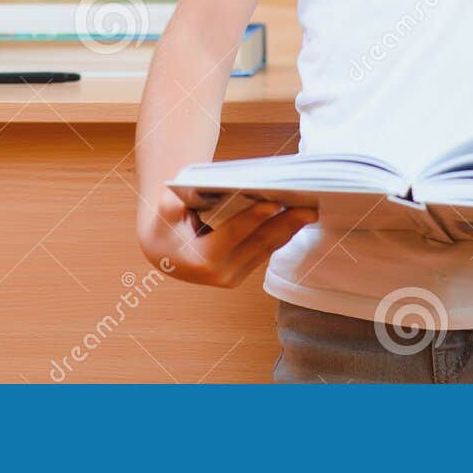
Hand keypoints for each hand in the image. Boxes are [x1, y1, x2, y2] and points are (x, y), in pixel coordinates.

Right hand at [137, 186, 316, 287]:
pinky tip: (296, 220)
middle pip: (258, 243)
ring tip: (309, 211)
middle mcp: (221, 274)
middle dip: (286, 224)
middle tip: (309, 207)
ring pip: (267, 249)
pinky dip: (282, 234)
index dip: (255, 217)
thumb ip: (170, 205)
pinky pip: (265, 251)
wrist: (162, 250)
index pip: (234, 234)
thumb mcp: (164, 211)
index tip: (277, 202)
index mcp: (201, 259)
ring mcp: (233, 277)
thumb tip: (186, 196)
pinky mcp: (241, 273)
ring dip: (289, 230)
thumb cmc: (165, 224)